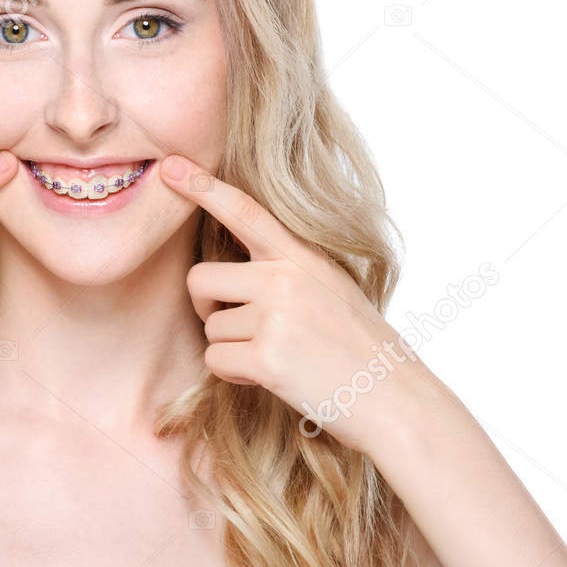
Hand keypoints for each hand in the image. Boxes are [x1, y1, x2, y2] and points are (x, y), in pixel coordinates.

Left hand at [158, 153, 444, 455]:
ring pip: (210, 326)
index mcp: (302, 257)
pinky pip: (215, 359)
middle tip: (240, 327)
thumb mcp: (329, 288)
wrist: (395, 399)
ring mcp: (276, 316)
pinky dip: (234, 373)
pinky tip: (271, 376)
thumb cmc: (359, 347)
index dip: (203, 187)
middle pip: (199, 278)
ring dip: (231, 347)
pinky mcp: (267, 356)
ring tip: (277, 356)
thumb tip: (232, 271)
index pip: (244, 211)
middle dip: (207, 306)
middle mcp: (285, 278)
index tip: (170, 167)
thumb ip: (285, 269)